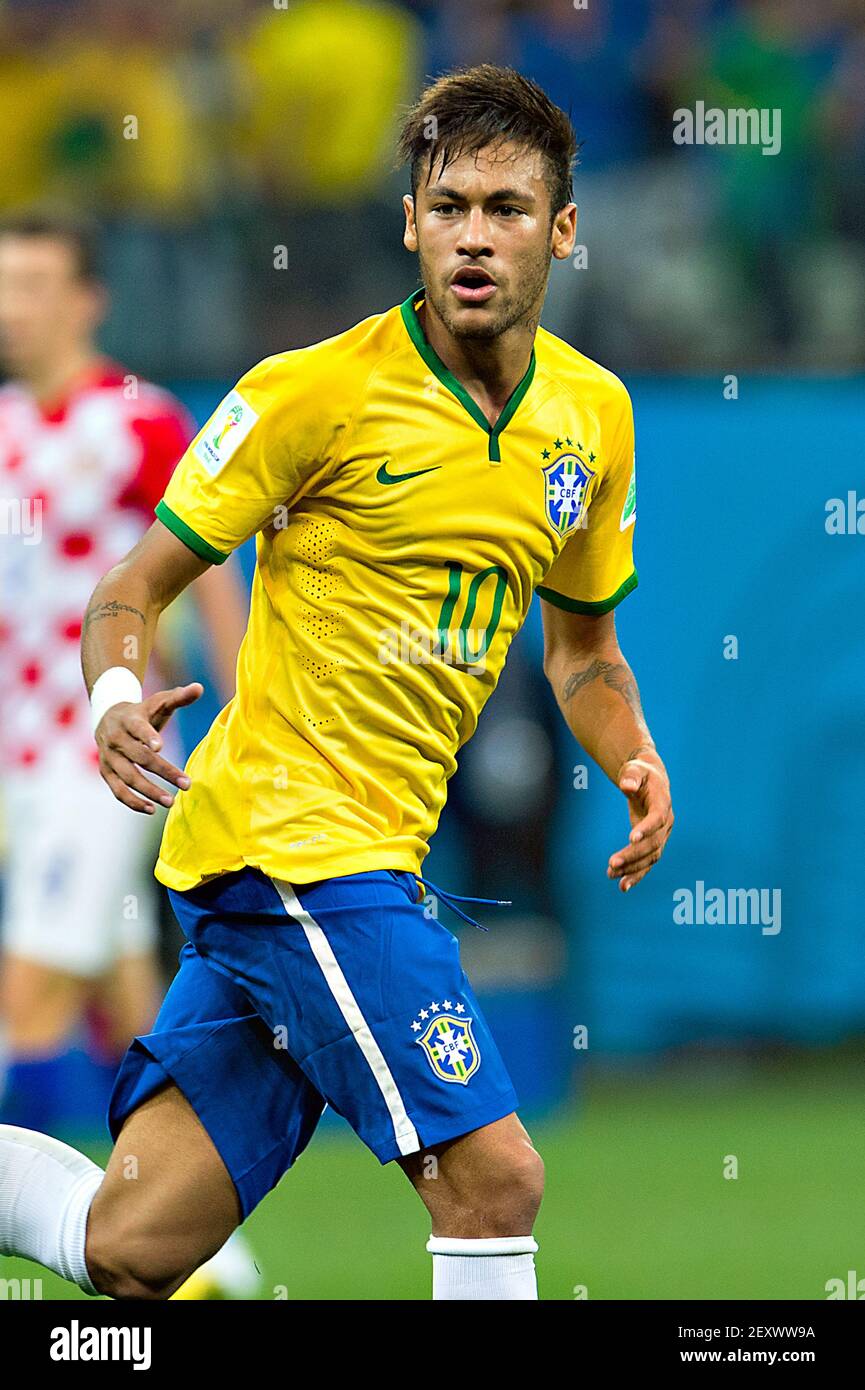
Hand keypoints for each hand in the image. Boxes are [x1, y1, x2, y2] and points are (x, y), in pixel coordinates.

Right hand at [95, 683, 202, 812]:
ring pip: (127, 777)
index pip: (138, 728)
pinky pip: (117, 790)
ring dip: (148, 791)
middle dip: (163, 771)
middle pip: (139, 757)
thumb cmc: (142, 712)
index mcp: (129, 720)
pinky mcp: (106, 772)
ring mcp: (109, 757)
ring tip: (170, 802)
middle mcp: (116, 739)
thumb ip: (179, 697)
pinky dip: (132, 802)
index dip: (148, 736)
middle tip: (187, 784)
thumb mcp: (158, 702)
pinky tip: (151, 809)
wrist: (107, 717)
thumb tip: (199, 687)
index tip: (160, 746)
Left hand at [607, 750, 673, 891]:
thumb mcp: (635, 769)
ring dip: (633, 868)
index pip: (657, 818)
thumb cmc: (640, 773)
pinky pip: (647, 863)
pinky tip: (623, 886)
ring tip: (611, 875)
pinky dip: (636, 875)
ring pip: (650, 857)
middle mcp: (666, 822)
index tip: (631, 838)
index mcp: (663, 803)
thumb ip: (631, 776)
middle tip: (612, 863)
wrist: (649, 781)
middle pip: (653, 843)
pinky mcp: (654, 844)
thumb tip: (626, 785)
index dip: (647, 828)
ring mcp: (662, 836)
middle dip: (633, 855)